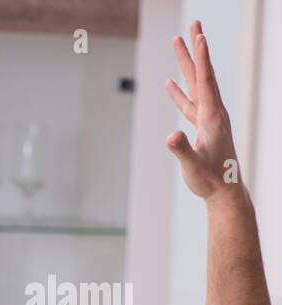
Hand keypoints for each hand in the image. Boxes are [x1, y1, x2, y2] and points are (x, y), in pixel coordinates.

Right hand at [164, 21, 240, 203]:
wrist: (224, 191)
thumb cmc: (210, 179)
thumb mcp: (193, 166)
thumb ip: (181, 151)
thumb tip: (170, 136)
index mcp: (212, 117)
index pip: (205, 81)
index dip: (202, 58)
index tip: (199, 35)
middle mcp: (212, 112)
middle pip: (201, 75)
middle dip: (195, 50)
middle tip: (193, 25)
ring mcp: (207, 119)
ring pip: (195, 85)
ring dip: (187, 64)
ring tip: (179, 45)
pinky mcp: (201, 127)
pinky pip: (188, 103)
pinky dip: (179, 91)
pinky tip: (171, 83)